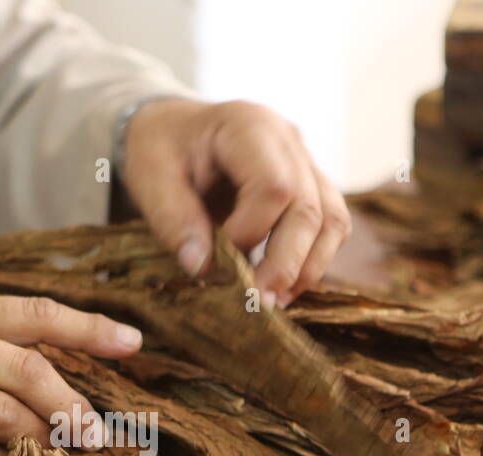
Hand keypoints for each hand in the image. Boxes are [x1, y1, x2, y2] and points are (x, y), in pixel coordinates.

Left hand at [121, 98, 351, 307]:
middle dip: (285, 263)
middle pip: (309, 208)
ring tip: (274, 301)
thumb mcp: (150, 177)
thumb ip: (173, 220)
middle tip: (257, 303)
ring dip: (308, 268)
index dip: (251, 232)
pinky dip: (313, 261)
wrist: (176, 131)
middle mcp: (289, 141)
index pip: (274, 186)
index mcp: (249, 125)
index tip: (217, 258)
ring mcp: (306, 163)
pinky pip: (332, 227)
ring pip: (332, 221)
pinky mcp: (312, 187)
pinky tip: (284, 286)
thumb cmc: (161, 150)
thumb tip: (201, 268)